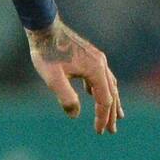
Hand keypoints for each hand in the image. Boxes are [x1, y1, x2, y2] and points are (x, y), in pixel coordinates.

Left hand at [26, 15, 123, 134]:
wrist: (44, 28)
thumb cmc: (46, 53)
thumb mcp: (53, 78)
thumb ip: (66, 98)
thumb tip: (75, 115)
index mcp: (96, 70)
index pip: (104, 100)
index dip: (102, 117)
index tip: (99, 132)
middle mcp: (101, 63)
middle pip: (111, 93)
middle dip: (111, 113)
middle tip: (111, 131)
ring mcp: (97, 58)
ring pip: (109, 84)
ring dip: (111, 101)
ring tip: (115, 116)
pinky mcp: (89, 56)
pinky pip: (100, 76)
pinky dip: (100, 88)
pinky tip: (92, 94)